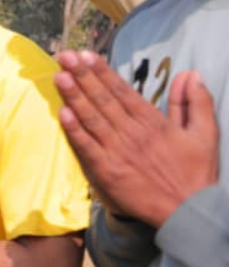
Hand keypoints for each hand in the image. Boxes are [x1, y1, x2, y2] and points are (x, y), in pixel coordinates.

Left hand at [55, 51, 218, 227]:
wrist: (188, 211)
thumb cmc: (196, 173)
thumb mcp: (205, 134)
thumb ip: (195, 102)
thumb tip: (190, 73)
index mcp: (153, 122)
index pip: (122, 91)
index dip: (103, 72)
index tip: (86, 55)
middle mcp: (133, 133)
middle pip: (103, 100)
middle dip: (82, 76)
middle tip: (65, 57)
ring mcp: (118, 152)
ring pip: (92, 119)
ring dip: (74, 96)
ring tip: (59, 76)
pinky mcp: (108, 171)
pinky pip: (87, 147)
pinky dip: (75, 130)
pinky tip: (62, 113)